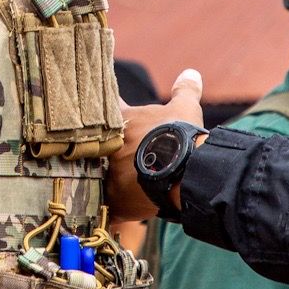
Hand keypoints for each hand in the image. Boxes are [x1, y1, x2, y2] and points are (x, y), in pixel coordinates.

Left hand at [109, 68, 204, 221]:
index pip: (106, 108)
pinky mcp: (116, 200)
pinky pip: (107, 207)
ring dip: (103, 179)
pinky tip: (107, 215)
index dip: (105, 107)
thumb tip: (192, 72)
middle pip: (96, 147)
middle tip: (106, 154)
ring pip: (98, 177)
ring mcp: (110, 174)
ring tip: (103, 185)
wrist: (185, 171)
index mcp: (121, 121)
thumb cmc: (181, 135)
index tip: (100, 105)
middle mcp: (108, 147)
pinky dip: (109, 210)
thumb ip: (185, 90)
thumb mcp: (184, 108)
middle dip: (101, 149)